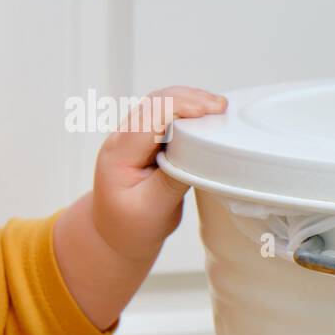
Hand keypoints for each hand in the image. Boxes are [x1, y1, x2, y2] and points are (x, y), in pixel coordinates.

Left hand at [90, 86, 227, 262]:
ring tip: (218, 108)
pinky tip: (206, 116)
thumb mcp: (153, 209)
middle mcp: (123, 139)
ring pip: (160, 104)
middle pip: (155, 102)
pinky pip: (165, 115)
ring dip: (189, 101)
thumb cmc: (129, 226)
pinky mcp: (145, 140)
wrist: (113, 235)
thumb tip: (200, 154)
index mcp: (120, 154)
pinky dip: (186, 111)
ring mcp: (132, 136)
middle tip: (221, 107)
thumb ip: (173, 180)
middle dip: (189, 99)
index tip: (209, 111)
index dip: (180, 107)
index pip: (150, 118)